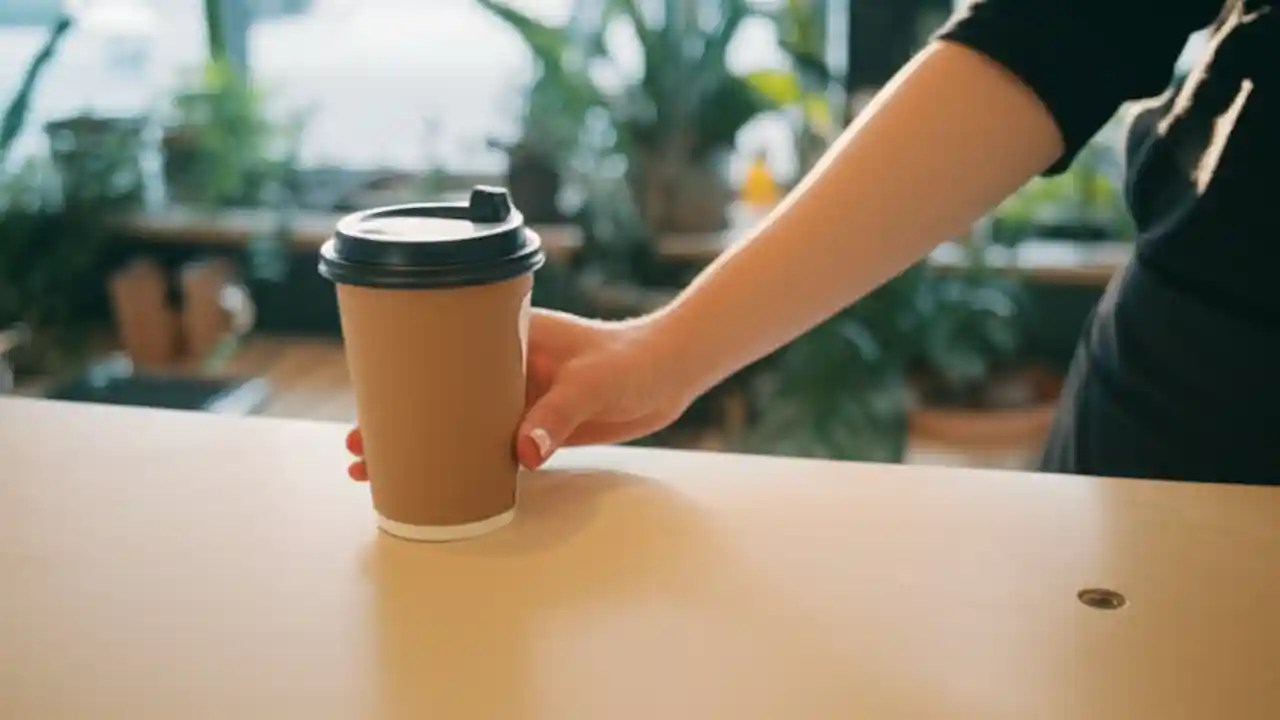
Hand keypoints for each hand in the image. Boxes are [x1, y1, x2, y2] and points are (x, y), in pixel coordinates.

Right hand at [344, 309, 691, 479]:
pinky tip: (445, 481)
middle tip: (360, 454)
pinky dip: (470, 463)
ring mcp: (523, 398)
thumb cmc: (633, 358)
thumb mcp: (594, 382)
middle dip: (401, 423)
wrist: (672, 371)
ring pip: (463, 426)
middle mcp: (508, 368)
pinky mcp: (541, 427)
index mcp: (508, 340)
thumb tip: (521, 453)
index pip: (443, 362)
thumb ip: (558, 415)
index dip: (404, 386)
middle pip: (442, 398)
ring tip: (386, 474)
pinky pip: (496, 447)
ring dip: (431, 446)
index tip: (370, 410)